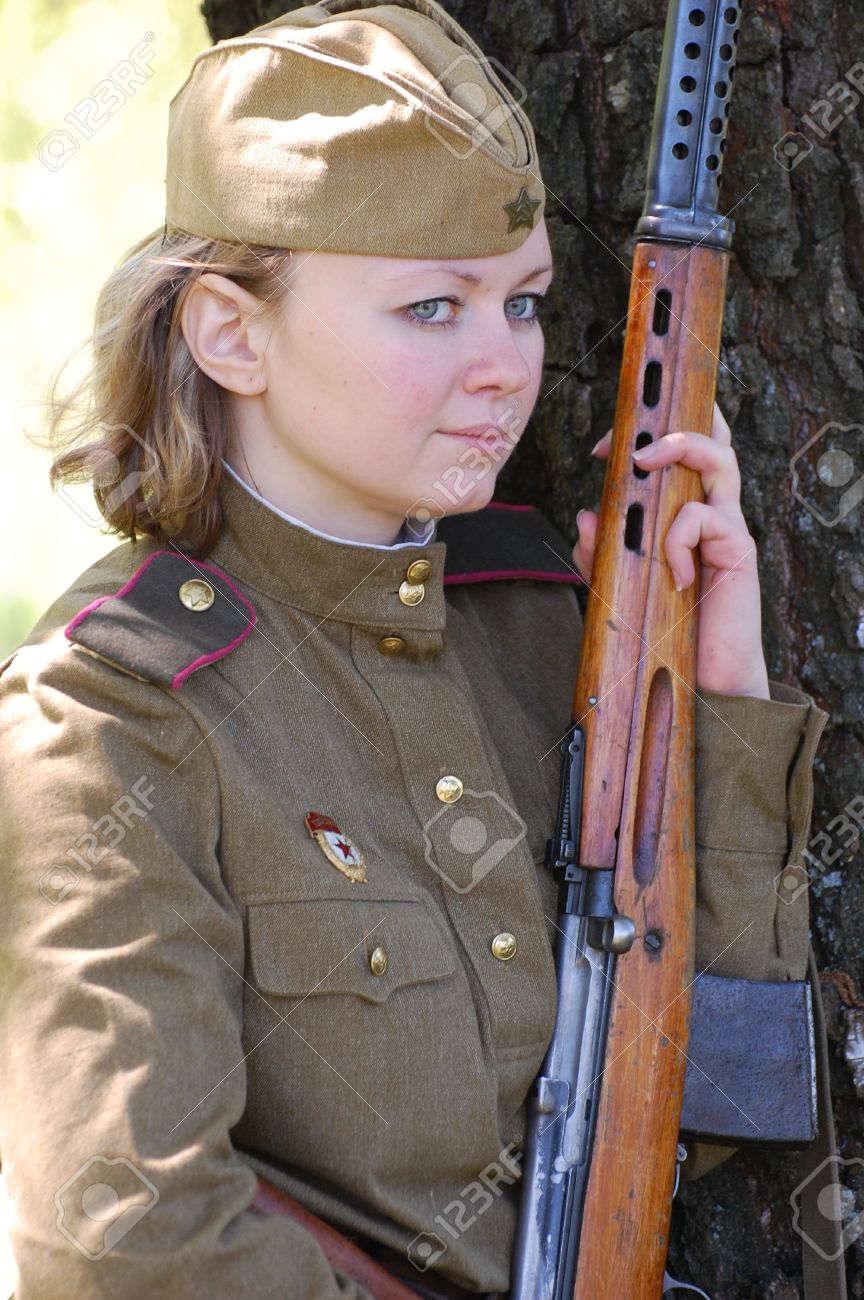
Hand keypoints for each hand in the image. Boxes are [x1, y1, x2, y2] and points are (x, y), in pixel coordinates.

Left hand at [572, 401, 769, 698]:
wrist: (703, 678)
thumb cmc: (665, 628)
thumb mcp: (619, 585)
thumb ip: (599, 553)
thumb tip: (584, 516)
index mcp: (684, 511)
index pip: (677, 455)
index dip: (645, 438)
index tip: (601, 451)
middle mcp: (711, 510)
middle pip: (712, 438)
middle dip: (676, 421)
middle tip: (632, 439)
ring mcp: (728, 526)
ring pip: (721, 458)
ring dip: (681, 448)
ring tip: (645, 462)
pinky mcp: (738, 548)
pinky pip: (702, 517)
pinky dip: (676, 539)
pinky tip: (673, 575)